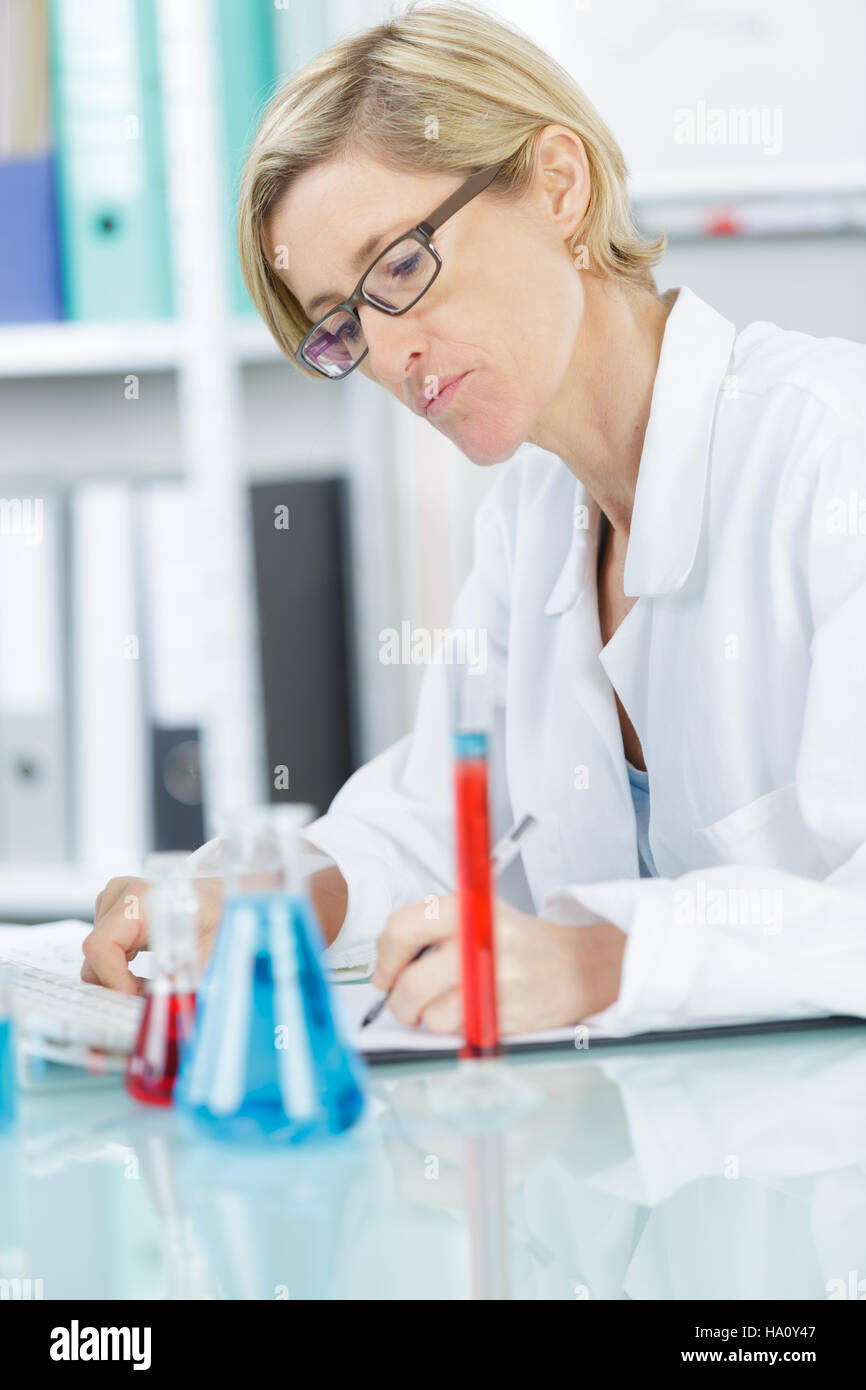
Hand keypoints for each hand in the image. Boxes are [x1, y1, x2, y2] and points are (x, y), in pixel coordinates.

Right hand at [81, 874, 223, 993]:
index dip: (111, 979)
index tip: (130, 999)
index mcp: (145, 899)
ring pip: (97, 949)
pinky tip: (141, 964)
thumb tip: (157, 1017)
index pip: (101, 946)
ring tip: (146, 979)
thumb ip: (178, 988)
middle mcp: (126, 892)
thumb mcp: (205, 958)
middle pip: (96, 950)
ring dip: (117, 971)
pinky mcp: (116, 903)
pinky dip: (117, 960)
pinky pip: (103, 942)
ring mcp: (118, 895)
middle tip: (144, 996)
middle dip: (116, 980)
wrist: (227, 900)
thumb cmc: (221, 922)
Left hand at [370, 895, 625, 1035]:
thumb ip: (426, 930)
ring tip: (448, 1002)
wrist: (575, 967)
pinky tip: (473, 1010)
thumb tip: (383, 971)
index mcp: (468, 909)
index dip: (386, 956)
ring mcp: (495, 984)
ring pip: (432, 1017)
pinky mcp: (506, 1018)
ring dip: (430, 1018)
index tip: (386, 970)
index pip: (402, 928)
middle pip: (411, 984)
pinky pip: (458, 1034)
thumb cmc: (516, 941)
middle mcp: (481, 943)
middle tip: (404, 999)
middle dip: (399, 1001)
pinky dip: (457, 1028)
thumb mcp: (475, 913)